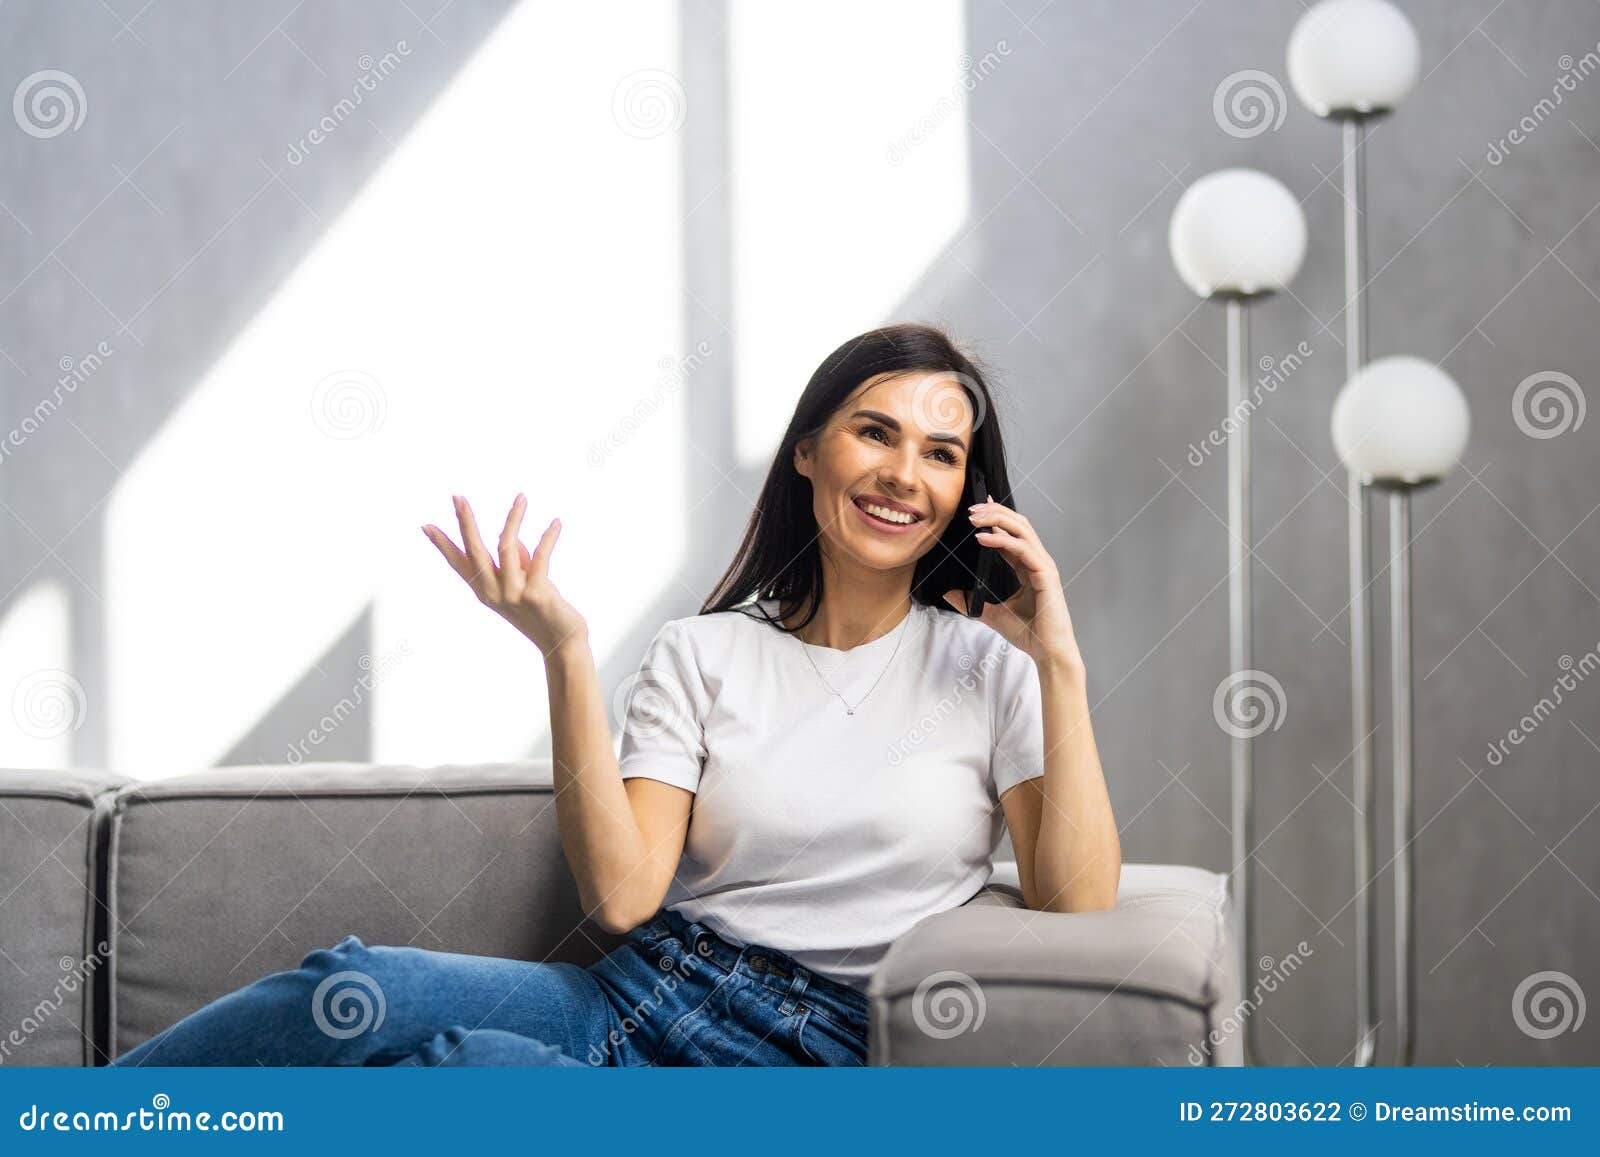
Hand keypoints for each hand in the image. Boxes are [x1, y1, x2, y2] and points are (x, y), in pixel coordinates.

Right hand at [422, 495, 588, 660]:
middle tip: (457, 497)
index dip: (443, 544)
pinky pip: (542, 557)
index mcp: (485, 591)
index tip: (425, 526)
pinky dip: (549, 537)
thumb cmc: (543, 612)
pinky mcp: (537, 594)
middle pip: (475, 551)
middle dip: (466, 522)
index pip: (459, 563)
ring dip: (514, 518)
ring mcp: (513, 594)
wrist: (561, 645)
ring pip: (506, 547)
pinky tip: (556, 523)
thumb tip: (512, 537)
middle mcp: (494, 592)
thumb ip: (516, 562)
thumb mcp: (522, 585)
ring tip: (522, 498)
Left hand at [943, 499, 1081, 669]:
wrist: (1048, 651)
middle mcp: (1037, 562)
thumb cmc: (1029, 633)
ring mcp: (1043, 566)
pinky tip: (982, 538)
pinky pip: (1022, 549)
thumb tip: (949, 594)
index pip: (1011, 534)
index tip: (975, 510)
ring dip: (997, 519)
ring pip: (1022, 530)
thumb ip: (972, 603)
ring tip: (974, 517)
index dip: (995, 520)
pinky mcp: (1045, 574)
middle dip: (994, 512)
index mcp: (1027, 567)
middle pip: (1018, 525)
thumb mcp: (991, 614)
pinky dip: (1002, 540)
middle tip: (971, 509)